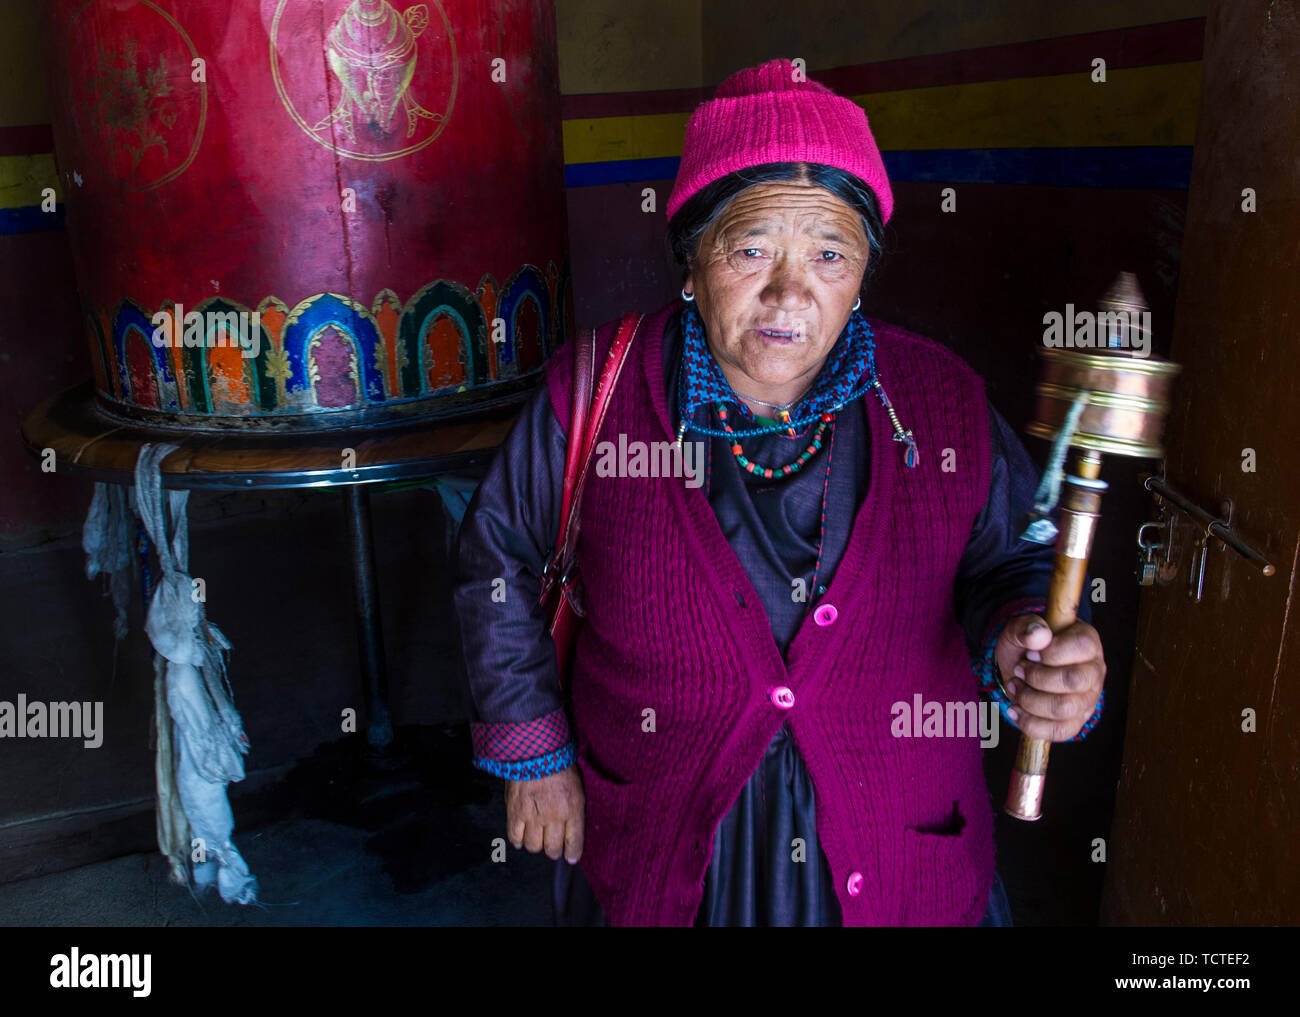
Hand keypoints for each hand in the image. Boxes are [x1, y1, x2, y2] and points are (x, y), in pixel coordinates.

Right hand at [505, 765, 584, 863]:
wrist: (534, 749)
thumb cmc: (559, 763)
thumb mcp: (577, 785)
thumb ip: (575, 807)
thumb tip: (573, 824)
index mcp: (572, 808)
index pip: (574, 842)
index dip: (572, 853)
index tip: (571, 856)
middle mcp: (552, 817)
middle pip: (552, 849)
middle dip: (554, 850)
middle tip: (552, 844)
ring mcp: (531, 816)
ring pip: (533, 846)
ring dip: (536, 844)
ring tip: (537, 836)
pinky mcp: (514, 811)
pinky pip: (514, 836)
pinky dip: (518, 840)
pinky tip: (521, 837)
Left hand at [994, 614, 1105, 740]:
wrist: (1021, 667)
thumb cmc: (1027, 646)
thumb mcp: (1020, 629)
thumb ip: (1027, 626)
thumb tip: (1039, 635)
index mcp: (1087, 641)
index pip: (1081, 647)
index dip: (1051, 652)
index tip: (1030, 653)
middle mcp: (1094, 671)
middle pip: (1074, 681)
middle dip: (1037, 677)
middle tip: (1019, 670)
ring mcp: (1088, 699)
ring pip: (1064, 709)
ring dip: (1029, 699)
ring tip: (1015, 686)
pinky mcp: (1075, 722)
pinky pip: (1058, 732)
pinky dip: (1030, 723)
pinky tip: (1015, 708)